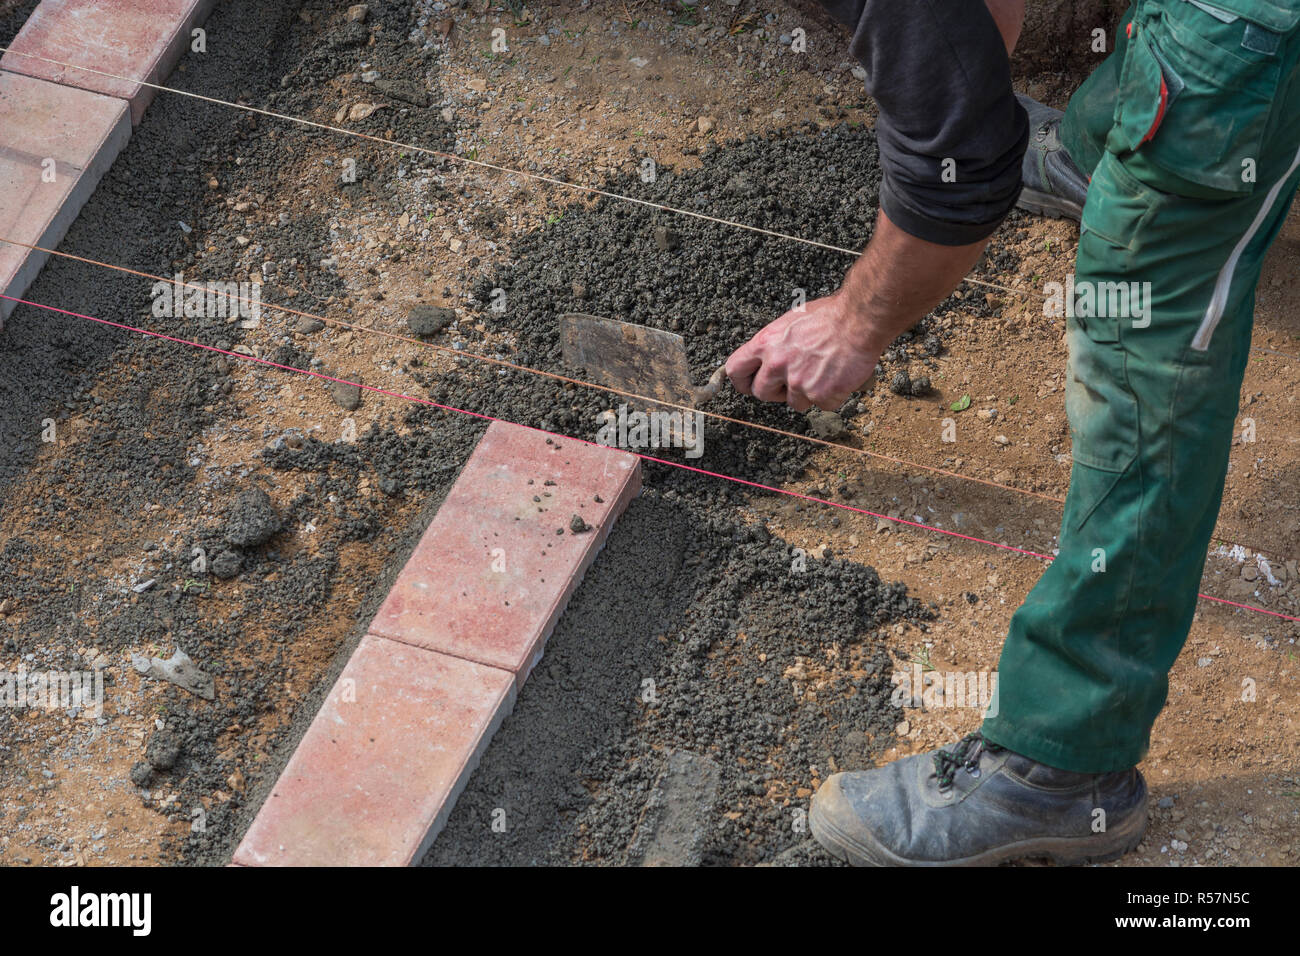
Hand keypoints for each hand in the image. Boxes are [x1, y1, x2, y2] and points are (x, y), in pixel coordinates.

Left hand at [725, 293, 879, 411]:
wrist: (858, 320)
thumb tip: (767, 358)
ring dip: (806, 394)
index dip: (742, 381)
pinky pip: (821, 405)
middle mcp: (777, 365)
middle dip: (775, 391)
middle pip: (761, 393)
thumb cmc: (829, 316)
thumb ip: (774, 344)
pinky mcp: (820, 395)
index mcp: (765, 344)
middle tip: (792, 380)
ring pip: (794, 403)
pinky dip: (831, 395)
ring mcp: (798, 382)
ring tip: (821, 372)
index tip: (749, 384)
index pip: (735, 370)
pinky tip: (838, 376)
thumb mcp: (790, 321)